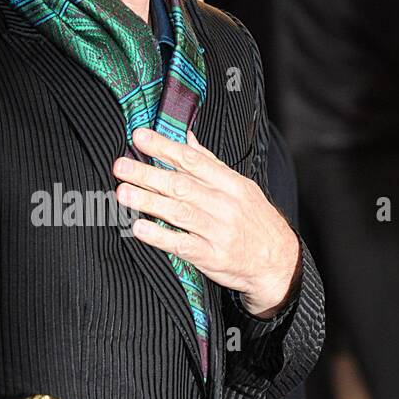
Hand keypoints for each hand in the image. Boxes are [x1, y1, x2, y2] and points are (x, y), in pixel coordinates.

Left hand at [113, 126, 299, 317]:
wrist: (278, 261)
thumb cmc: (254, 221)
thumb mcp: (240, 187)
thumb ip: (210, 163)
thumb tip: (187, 138)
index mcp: (230, 183)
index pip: (192, 160)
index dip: (164, 147)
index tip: (139, 137)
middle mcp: (223, 204)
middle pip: (181, 185)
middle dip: (148, 174)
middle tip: (121, 166)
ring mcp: (218, 230)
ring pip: (179, 212)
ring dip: (148, 201)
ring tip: (123, 193)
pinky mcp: (212, 256)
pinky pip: (182, 244)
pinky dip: (160, 236)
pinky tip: (140, 228)